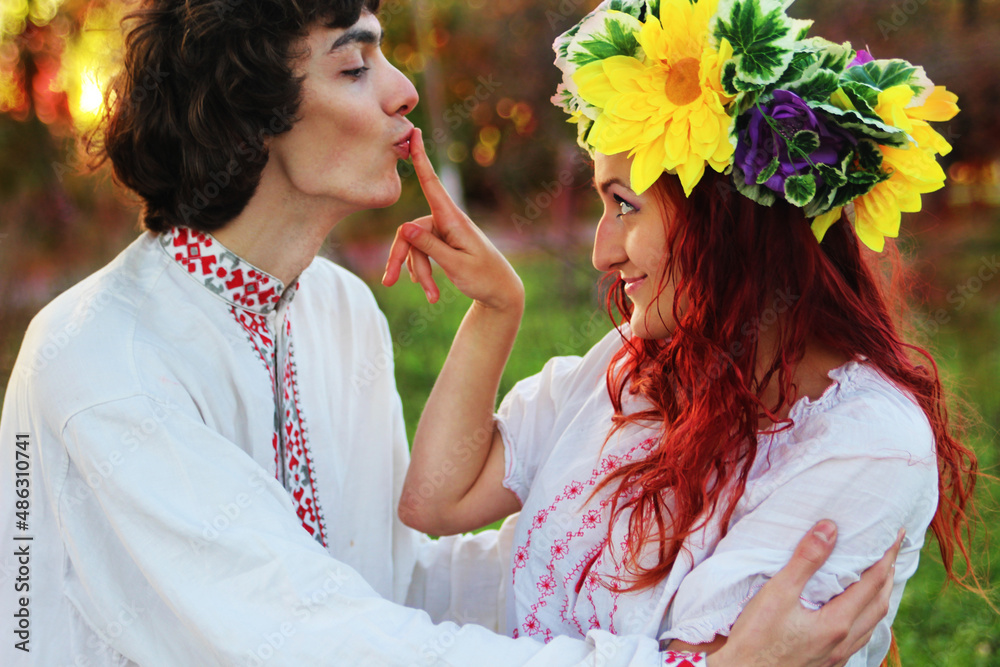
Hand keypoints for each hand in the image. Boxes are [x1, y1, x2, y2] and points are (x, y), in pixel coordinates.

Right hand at [382, 128, 523, 312]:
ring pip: (414, 247)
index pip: (432, 184)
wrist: (501, 294)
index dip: (421, 158)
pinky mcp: (442, 244)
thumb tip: (403, 226)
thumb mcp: (456, 266)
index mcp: (454, 220)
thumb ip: (429, 246)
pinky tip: (431, 292)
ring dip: (419, 273)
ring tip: (432, 297)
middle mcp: (447, 222)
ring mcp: (444, 233)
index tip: (414, 132)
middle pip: (410, 232)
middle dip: (401, 259)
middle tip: (389, 283)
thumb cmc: (483, 278)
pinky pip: (422, 255)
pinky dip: (423, 274)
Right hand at [710, 520, 903, 666]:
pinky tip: (854, 614)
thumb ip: (806, 560)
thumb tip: (829, 529)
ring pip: (872, 625)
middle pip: (880, 605)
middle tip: (890, 552)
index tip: (895, 536)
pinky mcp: (826, 663)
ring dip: (879, 598)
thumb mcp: (778, 592)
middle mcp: (844, 642)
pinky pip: (859, 639)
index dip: (886, 557)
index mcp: (837, 623)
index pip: (872, 583)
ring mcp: (837, 656)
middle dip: (888, 576)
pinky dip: (866, 618)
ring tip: (877, 579)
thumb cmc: (756, 637)